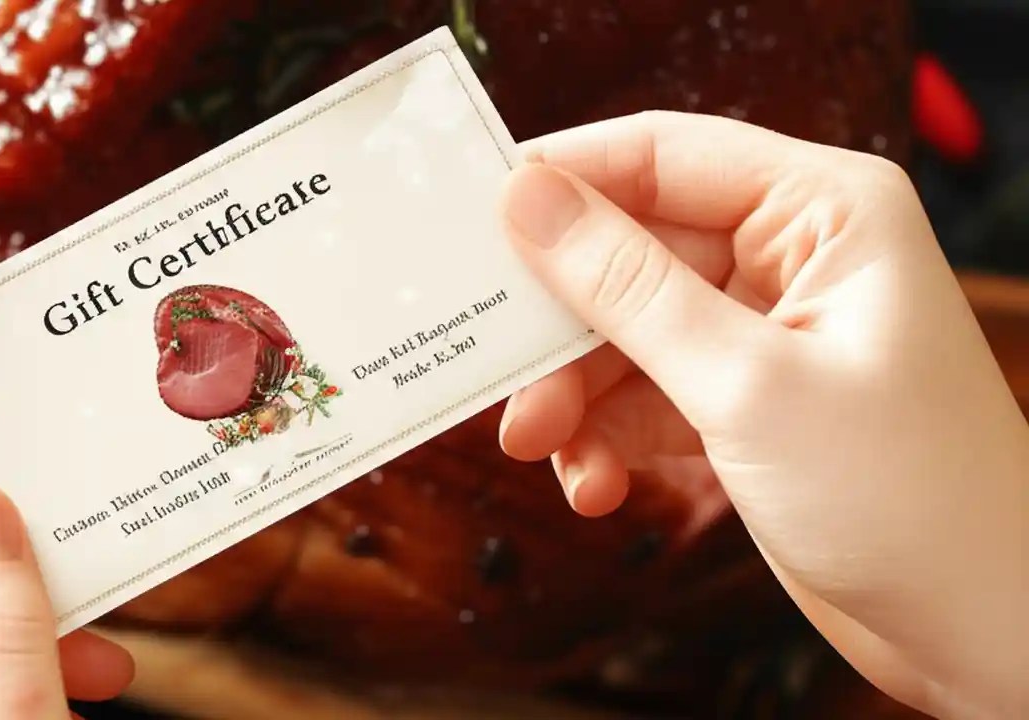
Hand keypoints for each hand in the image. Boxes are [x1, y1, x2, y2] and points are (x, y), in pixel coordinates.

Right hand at [498, 111, 1027, 718]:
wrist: (977, 627)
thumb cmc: (911, 499)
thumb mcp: (749, 385)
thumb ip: (628, 289)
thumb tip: (529, 203)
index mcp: (822, 212)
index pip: (664, 156)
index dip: (564, 179)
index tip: (474, 216)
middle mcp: (790, 259)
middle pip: (630, 251)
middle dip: (559, 320)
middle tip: (490, 358)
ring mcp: (762, 333)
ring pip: (623, 332)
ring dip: (572, 393)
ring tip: (538, 445)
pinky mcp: (741, 401)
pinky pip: (642, 395)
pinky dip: (607, 438)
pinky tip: (597, 485)